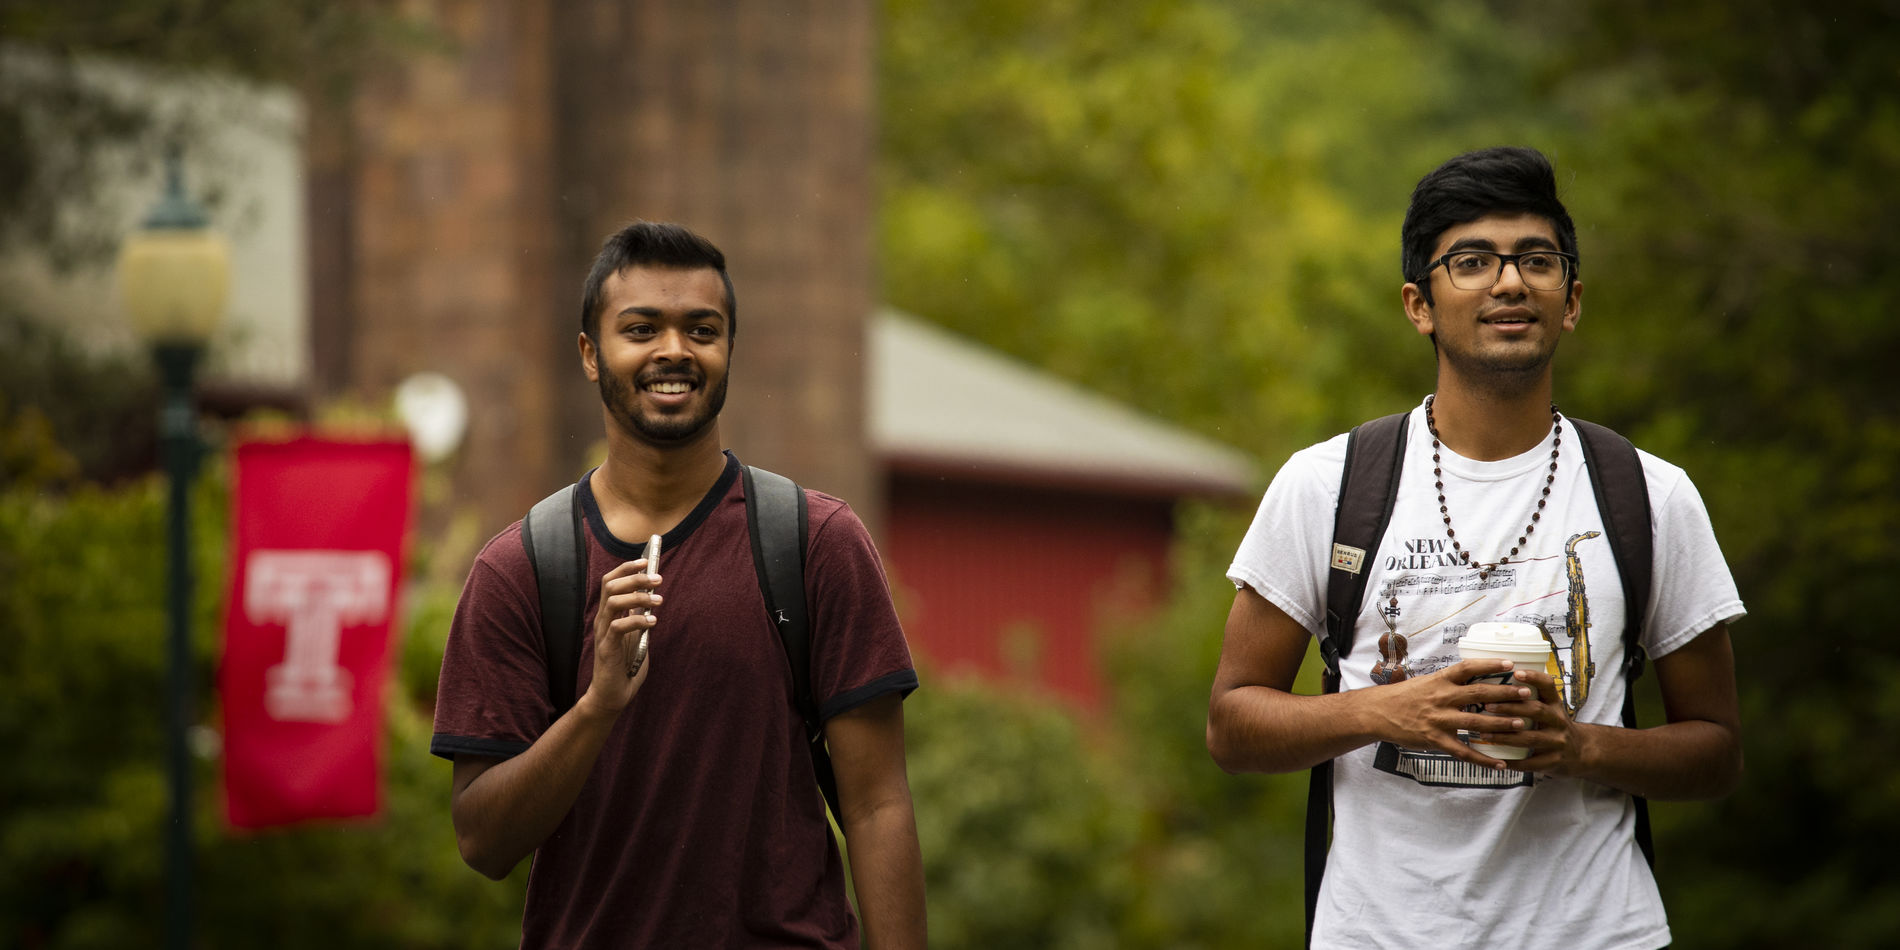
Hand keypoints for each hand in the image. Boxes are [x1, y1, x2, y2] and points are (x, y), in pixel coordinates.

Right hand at [580, 557, 660, 714]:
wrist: (613, 695)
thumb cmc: (626, 665)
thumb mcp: (637, 635)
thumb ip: (640, 617)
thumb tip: (652, 597)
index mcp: (609, 614)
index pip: (611, 581)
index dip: (626, 568)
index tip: (646, 560)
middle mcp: (603, 620)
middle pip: (611, 585)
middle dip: (635, 577)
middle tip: (658, 579)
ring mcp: (603, 633)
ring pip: (613, 601)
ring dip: (638, 596)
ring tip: (659, 601)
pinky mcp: (606, 648)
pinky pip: (618, 627)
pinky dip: (637, 620)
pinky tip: (652, 622)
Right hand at [1361, 658, 1534, 766]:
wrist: (1377, 712)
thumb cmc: (1403, 696)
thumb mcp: (1426, 682)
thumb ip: (1449, 682)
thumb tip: (1474, 677)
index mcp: (1439, 680)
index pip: (1468, 668)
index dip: (1490, 664)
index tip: (1511, 664)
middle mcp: (1441, 697)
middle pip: (1478, 693)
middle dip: (1505, 694)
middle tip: (1527, 694)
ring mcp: (1438, 719)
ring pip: (1475, 721)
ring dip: (1500, 724)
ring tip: (1522, 725)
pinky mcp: (1435, 739)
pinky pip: (1463, 752)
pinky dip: (1483, 759)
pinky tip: (1501, 764)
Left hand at [1477, 668, 1583, 773]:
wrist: (1580, 752)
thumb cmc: (1552, 726)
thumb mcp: (1548, 708)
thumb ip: (1528, 697)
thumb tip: (1492, 680)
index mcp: (1555, 704)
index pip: (1548, 686)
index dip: (1534, 678)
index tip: (1515, 672)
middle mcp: (1559, 720)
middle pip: (1536, 711)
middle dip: (1510, 708)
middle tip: (1487, 705)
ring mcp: (1558, 742)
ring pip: (1531, 738)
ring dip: (1505, 736)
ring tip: (1484, 734)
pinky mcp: (1555, 761)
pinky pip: (1532, 763)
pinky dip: (1514, 762)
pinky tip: (1497, 760)